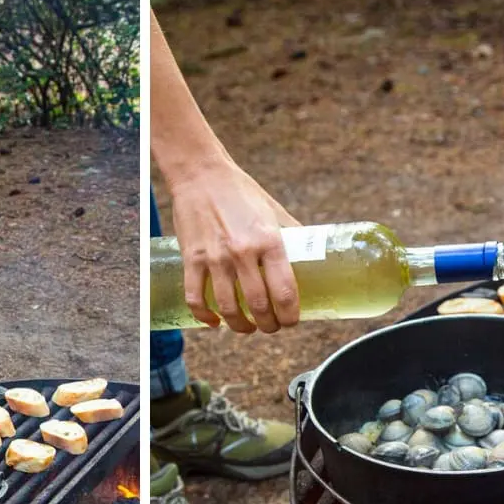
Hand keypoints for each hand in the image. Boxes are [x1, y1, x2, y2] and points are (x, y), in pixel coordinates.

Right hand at [167, 160, 301, 333]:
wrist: (201, 175)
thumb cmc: (241, 192)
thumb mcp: (273, 211)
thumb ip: (290, 234)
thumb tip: (311, 256)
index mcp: (269, 241)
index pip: (285, 291)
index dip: (290, 315)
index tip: (292, 321)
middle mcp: (243, 252)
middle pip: (259, 306)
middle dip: (269, 325)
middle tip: (272, 327)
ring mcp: (215, 257)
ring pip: (228, 308)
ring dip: (240, 326)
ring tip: (247, 328)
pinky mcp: (191, 259)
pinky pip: (196, 298)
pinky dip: (205, 316)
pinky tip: (214, 322)